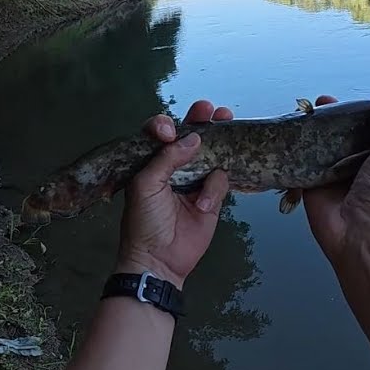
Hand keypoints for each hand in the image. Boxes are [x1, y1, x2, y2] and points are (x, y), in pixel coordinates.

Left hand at [116, 100, 232, 288]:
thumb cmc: (144, 222)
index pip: (161, 134)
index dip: (167, 125)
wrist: (159, 260)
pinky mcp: (213, 197)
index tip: (169, 130)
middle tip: (209, 110)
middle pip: (191, 137)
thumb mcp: (146, 185)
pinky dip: (214, 189)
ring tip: (225, 122)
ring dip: (218, 142)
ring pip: (211, 153)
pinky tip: (203, 205)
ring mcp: (196, 180)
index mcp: (151, 162)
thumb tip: (194, 138)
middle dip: (201, 120)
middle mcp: (175, 167)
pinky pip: (221, 180)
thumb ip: (167, 158)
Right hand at [304, 85, 369, 265]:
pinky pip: (300, 162)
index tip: (345, 98)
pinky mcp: (309, 184)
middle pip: (339, 134)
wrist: (364, 240)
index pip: (367, 127)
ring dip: (310, 130)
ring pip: (318, 145)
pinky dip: (293, 148)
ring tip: (301, 111)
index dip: (357, 112)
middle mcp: (354, 164)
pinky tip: (285, 131)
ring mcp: (330, 174)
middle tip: (318, 103)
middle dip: (329, 118)